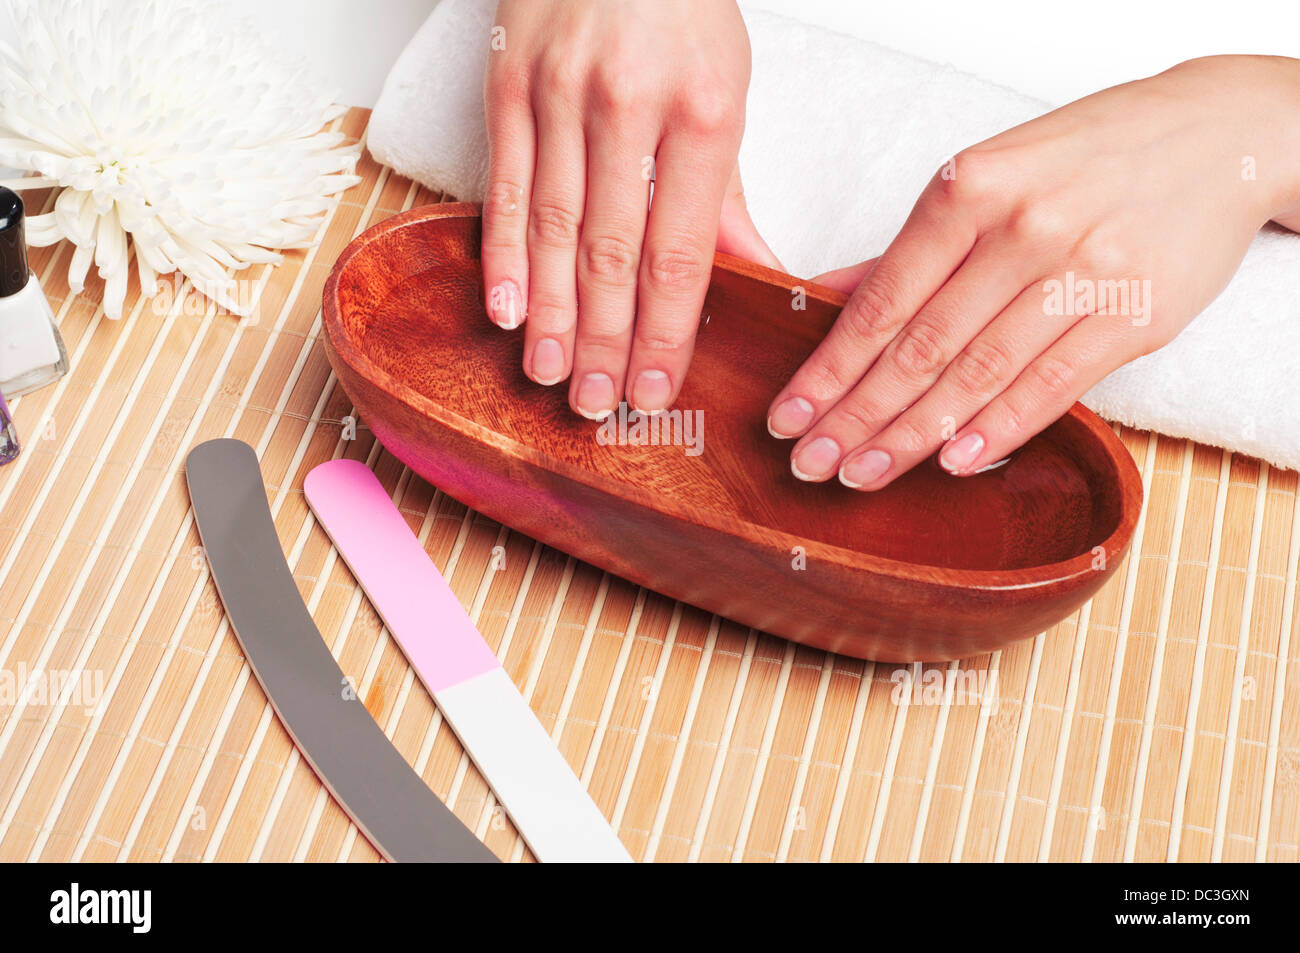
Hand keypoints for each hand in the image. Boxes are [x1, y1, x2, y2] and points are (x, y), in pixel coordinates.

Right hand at [483, 0, 776, 418]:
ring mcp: (560, 94)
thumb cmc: (681, 10)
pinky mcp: (508, 84)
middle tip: (600, 406)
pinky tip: (509, 311)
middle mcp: (627, 105)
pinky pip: (506, 185)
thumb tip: (757, 278)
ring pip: (556, 228)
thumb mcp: (726, 90)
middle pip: (613, 252)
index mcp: (701, 112)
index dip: (666, 330)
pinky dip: (506, 253)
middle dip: (606, 340)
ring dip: (554, 315)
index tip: (657, 388)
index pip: (680, 249)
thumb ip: (729, 193)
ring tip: (554, 378)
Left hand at [766, 55, 1299, 488]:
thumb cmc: (1086, 159)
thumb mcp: (991, 176)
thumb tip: (823, 296)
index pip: (881, 301)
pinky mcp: (1135, 314)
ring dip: (912, 434)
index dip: (828, 368)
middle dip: (855, 415)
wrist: (1219, 138)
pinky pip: (1053, 385)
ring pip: (978, 373)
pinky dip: (999, 428)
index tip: (787, 416)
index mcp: (970, 189)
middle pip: (920, 347)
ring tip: (861, 473)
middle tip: (810, 463)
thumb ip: (912, 249)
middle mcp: (1023, 229)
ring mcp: (1084, 272)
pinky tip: (953, 462)